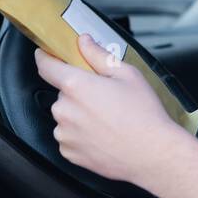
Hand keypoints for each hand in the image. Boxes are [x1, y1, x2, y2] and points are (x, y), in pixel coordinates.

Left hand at [33, 33, 180, 185]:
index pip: (46, 66)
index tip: (45, 55)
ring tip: (107, 119)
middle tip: (104, 96)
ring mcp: (65, 134)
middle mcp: (64, 110)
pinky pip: (69, 136)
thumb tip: (84, 43)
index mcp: (76, 86)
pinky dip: (81, 134)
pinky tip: (103, 134)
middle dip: (79, 91)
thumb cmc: (143, 115)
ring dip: (79, 114)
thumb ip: (99, 56)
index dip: (45, 57)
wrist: (153, 154)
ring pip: (66, 115)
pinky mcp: (69, 153)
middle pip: (62, 92)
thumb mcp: (127, 74)